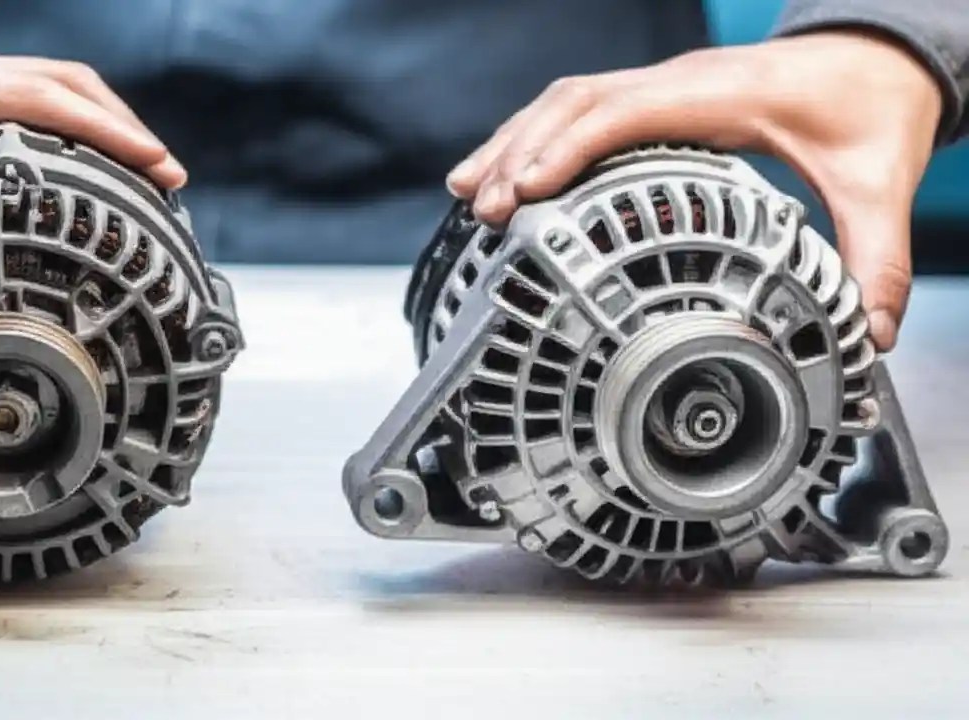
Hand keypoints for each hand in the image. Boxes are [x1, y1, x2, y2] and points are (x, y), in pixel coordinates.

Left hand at [0, 0, 185, 306]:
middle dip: (125, 130)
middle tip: (169, 180)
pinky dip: (65, 123)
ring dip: (103, 120)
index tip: (158, 166)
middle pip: (68, 87)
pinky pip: (24, 98)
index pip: (42, 99)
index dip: (107, 132)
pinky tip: (67, 163)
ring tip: (138, 172)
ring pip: (52, 85)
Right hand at [447, 31, 943, 350]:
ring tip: (469, 193)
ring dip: (514, 143)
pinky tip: (508, 172)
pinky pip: (578, 111)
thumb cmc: (868, 105)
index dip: (569, 150)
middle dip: (521, 153)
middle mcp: (679, 85)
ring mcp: (661, 89)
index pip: (624, 113)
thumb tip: (866, 330)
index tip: (527, 192)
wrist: (875, 58)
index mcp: (723, 97)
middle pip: (574, 104)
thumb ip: (875, 259)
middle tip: (485, 210)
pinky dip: (535, 139)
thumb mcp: (880, 182)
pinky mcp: (655, 102)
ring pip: (565, 102)